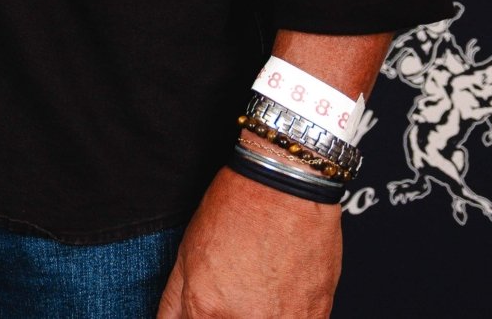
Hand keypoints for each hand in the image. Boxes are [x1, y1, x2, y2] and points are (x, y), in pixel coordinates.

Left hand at [154, 162, 340, 318]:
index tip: (208, 309)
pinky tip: (281, 292)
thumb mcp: (187, 253)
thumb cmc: (237, 209)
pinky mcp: (317, 316)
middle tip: (238, 292)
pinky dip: (287, 315)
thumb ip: (175, 304)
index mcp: (206, 310)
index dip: (201, 318)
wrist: (286, 186)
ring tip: (260, 289)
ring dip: (260, 314)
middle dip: (227, 315)